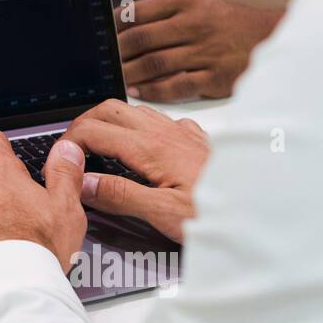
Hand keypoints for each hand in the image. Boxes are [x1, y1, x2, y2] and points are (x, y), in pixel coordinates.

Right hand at [63, 100, 208, 241]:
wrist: (264, 209)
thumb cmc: (220, 212)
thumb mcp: (165, 213)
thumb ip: (121, 195)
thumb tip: (83, 183)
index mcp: (150, 148)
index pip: (92, 131)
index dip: (68, 146)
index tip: (59, 165)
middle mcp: (164, 133)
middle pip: (108, 110)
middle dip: (82, 126)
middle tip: (71, 151)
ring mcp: (180, 133)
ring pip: (132, 111)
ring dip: (108, 123)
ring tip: (97, 147)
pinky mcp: (194, 141)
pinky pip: (159, 120)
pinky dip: (138, 127)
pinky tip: (139, 146)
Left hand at [115, 0, 280, 101]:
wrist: (272, 37)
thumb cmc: (226, 23)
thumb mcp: (199, 4)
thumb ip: (165, 11)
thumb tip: (123, 20)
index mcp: (187, 2)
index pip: (138, 12)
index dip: (114, 27)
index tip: (101, 38)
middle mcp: (194, 24)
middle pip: (141, 40)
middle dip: (116, 53)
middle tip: (102, 63)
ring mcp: (205, 51)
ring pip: (154, 64)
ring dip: (128, 73)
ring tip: (114, 78)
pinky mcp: (215, 77)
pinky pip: (175, 86)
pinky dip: (152, 90)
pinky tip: (137, 91)